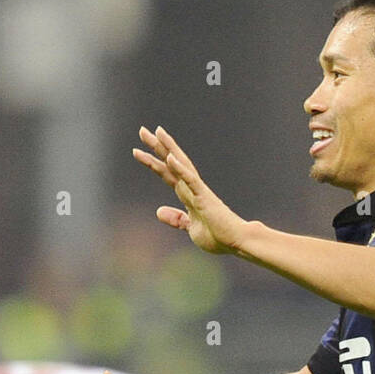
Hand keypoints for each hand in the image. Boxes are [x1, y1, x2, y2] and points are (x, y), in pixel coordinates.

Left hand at [133, 126, 246, 254]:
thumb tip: (158, 211)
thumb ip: (177, 219)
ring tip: (157, 132)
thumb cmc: (218, 237)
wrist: (236, 242)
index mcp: (188, 196)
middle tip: (142, 131)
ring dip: (168, 149)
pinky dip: (180, 169)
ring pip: (181, 165)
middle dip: (157, 147)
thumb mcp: (191, 228)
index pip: (167, 174)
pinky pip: (190, 180)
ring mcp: (198, 191)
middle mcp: (192, 189)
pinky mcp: (204, 197)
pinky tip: (170, 158)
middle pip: (172, 163)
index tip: (138, 151)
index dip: (153, 162)